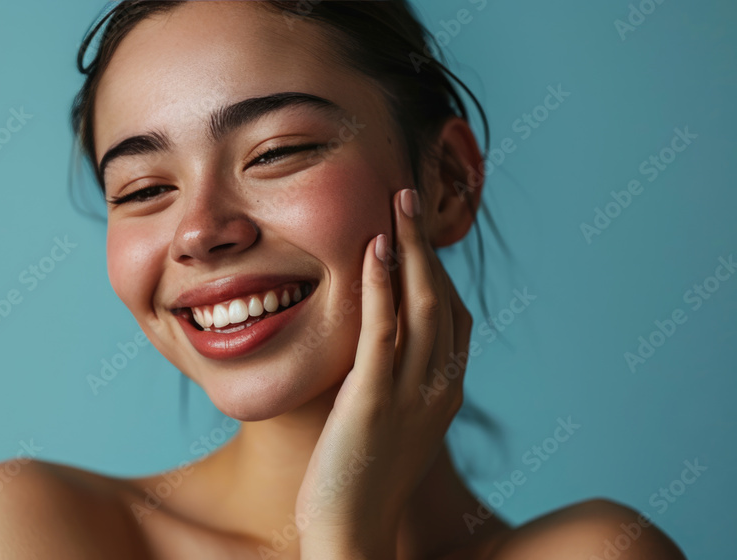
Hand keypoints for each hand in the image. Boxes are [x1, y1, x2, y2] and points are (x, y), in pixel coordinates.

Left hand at [296, 188, 472, 558]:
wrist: (352, 533)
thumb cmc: (361, 484)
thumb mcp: (390, 427)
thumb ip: (391, 386)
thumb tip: (375, 355)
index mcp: (445, 394)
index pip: (453, 317)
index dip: (437, 269)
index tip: (417, 235)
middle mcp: (440, 388)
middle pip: (442, 299)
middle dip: (426, 244)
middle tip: (409, 197)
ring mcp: (412, 393)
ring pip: (420, 304)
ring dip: (409, 247)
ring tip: (397, 202)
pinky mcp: (375, 398)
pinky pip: (384, 329)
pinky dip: (383, 284)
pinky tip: (375, 247)